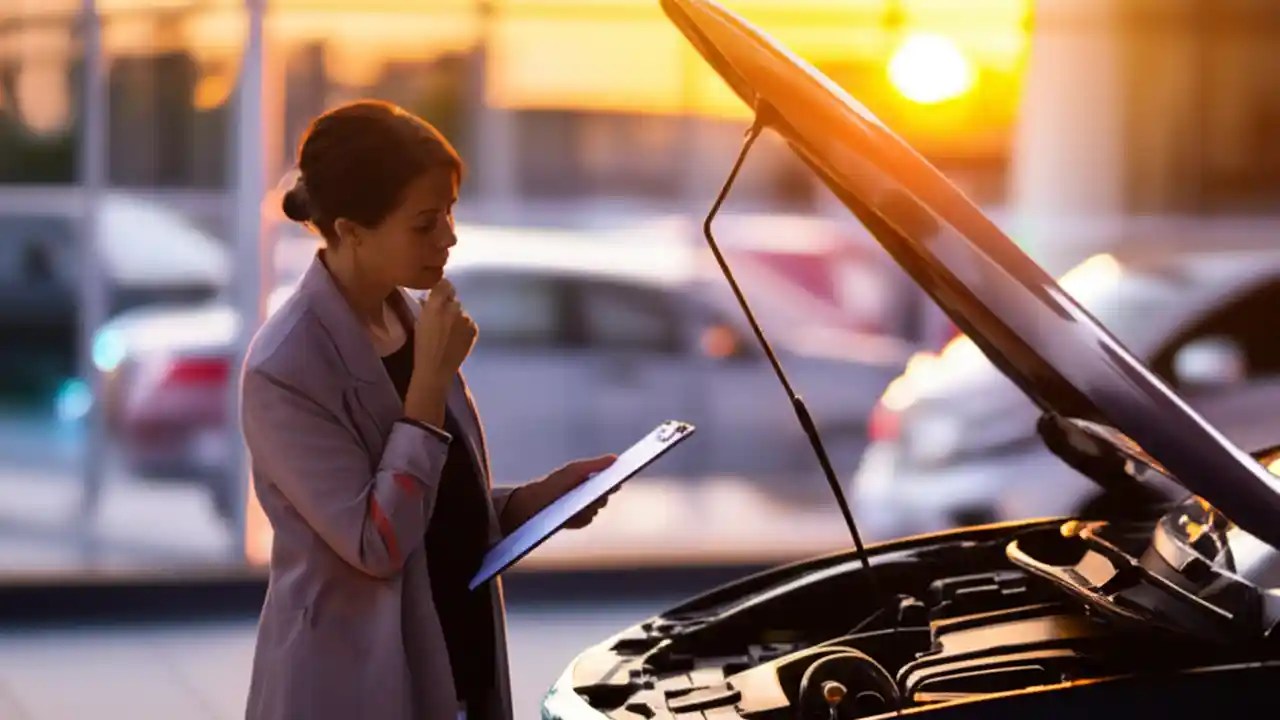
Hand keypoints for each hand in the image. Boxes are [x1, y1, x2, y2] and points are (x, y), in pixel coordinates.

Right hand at [404, 279, 476, 425]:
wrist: (435, 369)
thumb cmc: (422, 347)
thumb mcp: (419, 322)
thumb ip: (427, 306)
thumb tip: (430, 298)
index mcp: (435, 305)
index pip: (444, 283)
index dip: (442, 289)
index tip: (439, 295)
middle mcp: (453, 308)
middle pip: (454, 298)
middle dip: (449, 305)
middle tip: (442, 318)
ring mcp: (466, 319)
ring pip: (462, 311)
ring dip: (457, 317)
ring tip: (449, 332)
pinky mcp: (474, 329)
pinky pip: (469, 323)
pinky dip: (464, 328)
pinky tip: (456, 339)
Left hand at [503, 454, 618, 530]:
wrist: (530, 504)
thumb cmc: (553, 483)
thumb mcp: (573, 471)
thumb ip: (594, 465)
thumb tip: (615, 458)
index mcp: (590, 480)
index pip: (610, 479)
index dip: (616, 478)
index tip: (621, 476)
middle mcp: (589, 495)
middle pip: (605, 495)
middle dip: (602, 493)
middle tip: (601, 491)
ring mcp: (583, 510)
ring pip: (597, 509)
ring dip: (591, 506)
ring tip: (581, 502)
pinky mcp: (577, 522)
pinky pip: (587, 520)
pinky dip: (581, 516)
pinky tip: (572, 514)